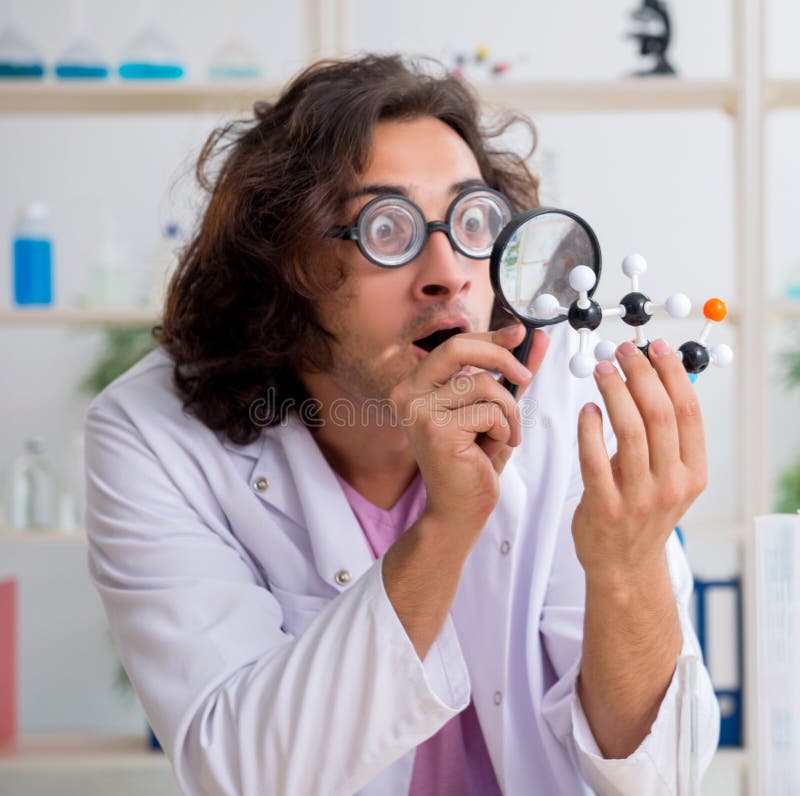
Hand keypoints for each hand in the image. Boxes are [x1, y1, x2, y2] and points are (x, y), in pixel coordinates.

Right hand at [389, 323, 548, 540]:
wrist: (460, 510)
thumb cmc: (474, 461)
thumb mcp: (496, 409)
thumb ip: (511, 375)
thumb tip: (536, 338)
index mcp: (415, 385)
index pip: (454, 345)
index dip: (490, 336)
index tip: (520, 331)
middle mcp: (408, 393)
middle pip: (459, 348)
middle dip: (500, 356)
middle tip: (524, 378)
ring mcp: (419, 411)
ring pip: (483, 383)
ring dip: (507, 411)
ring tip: (504, 435)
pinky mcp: (436, 430)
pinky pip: (489, 411)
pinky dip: (503, 430)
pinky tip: (491, 450)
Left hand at [572, 338, 706, 583]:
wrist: (624, 564)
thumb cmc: (643, 511)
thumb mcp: (671, 478)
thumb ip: (667, 437)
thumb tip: (654, 378)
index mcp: (693, 473)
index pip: (688, 412)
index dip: (672, 374)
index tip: (656, 347)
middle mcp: (671, 485)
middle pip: (659, 415)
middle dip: (640, 374)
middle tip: (623, 351)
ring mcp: (638, 498)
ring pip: (629, 432)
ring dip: (614, 393)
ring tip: (603, 370)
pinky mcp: (604, 507)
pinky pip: (594, 459)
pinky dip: (589, 428)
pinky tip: (587, 410)